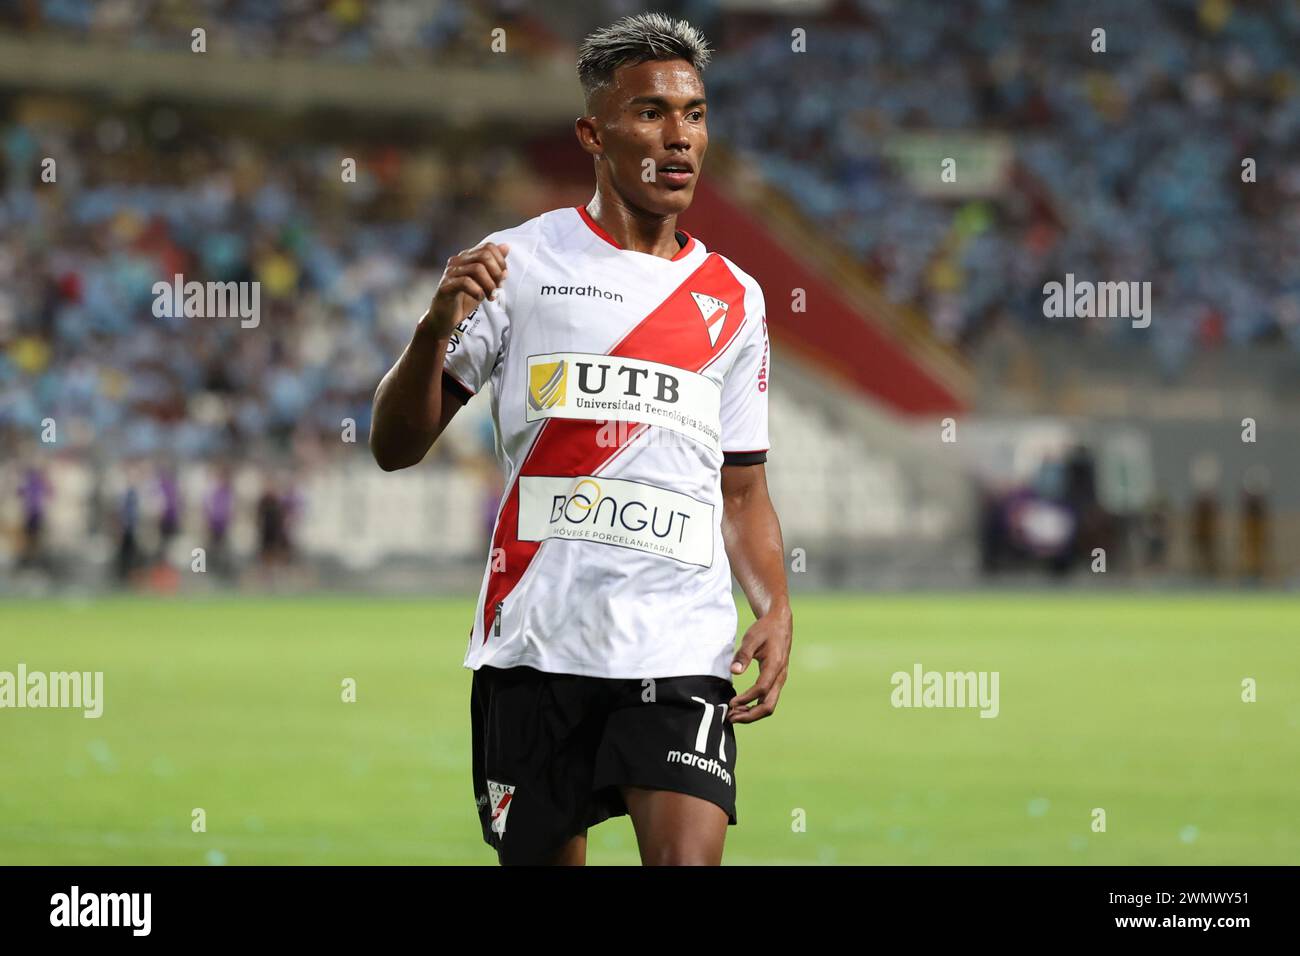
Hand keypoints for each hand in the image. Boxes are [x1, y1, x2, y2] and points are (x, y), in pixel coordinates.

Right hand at [420, 241, 509, 338]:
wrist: (445, 318)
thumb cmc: (464, 299)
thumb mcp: (485, 282)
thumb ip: (495, 266)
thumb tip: (506, 247)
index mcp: (467, 257)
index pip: (488, 247)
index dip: (500, 262)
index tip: (502, 278)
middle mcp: (457, 261)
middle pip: (484, 255)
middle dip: (496, 273)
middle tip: (498, 289)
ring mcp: (450, 272)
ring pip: (477, 268)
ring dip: (489, 285)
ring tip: (490, 297)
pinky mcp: (446, 285)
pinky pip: (466, 282)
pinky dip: (478, 291)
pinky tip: (479, 298)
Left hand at [727, 606, 791, 722]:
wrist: (780, 623)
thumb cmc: (765, 629)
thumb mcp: (751, 638)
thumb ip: (743, 655)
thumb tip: (734, 671)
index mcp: (775, 666)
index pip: (761, 689)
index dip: (746, 699)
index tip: (730, 703)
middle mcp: (780, 677)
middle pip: (768, 706)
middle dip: (749, 716)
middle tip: (730, 718)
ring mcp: (779, 680)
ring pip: (769, 705)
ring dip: (751, 713)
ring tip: (733, 715)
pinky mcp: (776, 681)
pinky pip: (767, 699)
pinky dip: (754, 706)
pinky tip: (741, 706)